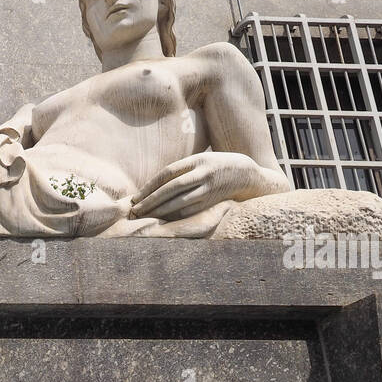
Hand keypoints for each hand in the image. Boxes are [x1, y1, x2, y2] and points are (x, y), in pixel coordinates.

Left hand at [130, 152, 276, 220]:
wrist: (246, 175)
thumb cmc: (216, 167)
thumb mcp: (200, 160)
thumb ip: (181, 170)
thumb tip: (153, 185)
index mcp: (196, 160)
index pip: (167, 173)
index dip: (149, 186)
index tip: (136, 197)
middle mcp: (202, 173)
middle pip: (171, 188)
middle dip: (151, 200)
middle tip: (135, 210)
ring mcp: (209, 188)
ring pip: (180, 202)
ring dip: (160, 211)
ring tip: (145, 217)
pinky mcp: (213, 201)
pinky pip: (190, 211)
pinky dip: (175, 216)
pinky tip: (163, 220)